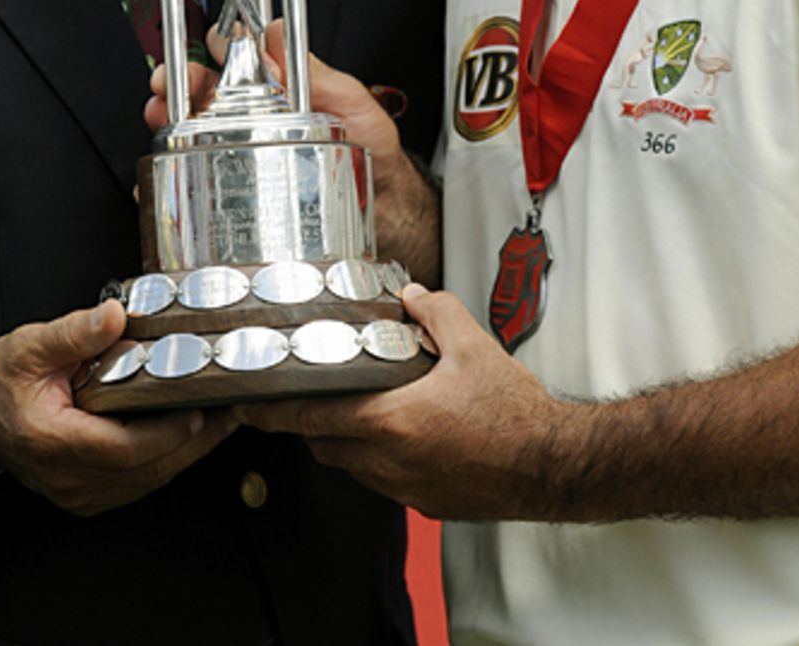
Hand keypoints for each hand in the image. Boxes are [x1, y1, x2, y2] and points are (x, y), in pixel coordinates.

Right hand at [0, 301, 237, 514]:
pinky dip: (168, 459)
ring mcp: (78, 490)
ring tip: (224, 418)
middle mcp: (68, 475)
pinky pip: (138, 482)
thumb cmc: (1, 381)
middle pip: (146, 470)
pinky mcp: (87, 492)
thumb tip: (114, 315)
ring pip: (147, 481)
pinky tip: (191, 434)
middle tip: (232, 410)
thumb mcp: (32, 346)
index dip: (167, 433)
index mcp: (53, 440)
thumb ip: (75, 332)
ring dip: (188, 452)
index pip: (123, 449)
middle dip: (195, 442)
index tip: (199, 410)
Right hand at [147, 23, 440, 279]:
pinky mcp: (237, 190)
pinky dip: (172, 173)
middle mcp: (259, 118)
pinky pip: (196, 177)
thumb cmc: (374, 155)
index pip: (241, 59)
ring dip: (168, 121)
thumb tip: (278, 33)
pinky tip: (167, 173)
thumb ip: (319, 73)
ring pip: (192, 130)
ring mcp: (245, 153)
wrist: (383, 212)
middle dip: (179, 82)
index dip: (217, 48)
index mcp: (284, 89)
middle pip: (204, 92)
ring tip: (161, 119)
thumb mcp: (354, 105)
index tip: (207, 46)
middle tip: (173, 84)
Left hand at [235, 284, 566, 519]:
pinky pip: (383, 479)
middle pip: (324, 445)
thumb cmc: (514, 413)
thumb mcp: (474, 345)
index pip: (312, 416)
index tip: (247, 403)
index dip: (273, 410)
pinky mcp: (424, 502)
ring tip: (365, 406)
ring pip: (353, 465)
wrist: (551, 465)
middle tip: (311, 393)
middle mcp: (388, 462)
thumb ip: (435, 313)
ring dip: (348, 439)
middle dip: (310, 421)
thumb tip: (411, 296)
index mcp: (391, 422)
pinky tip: (407, 432)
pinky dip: (380, 456)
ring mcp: (404, 488)